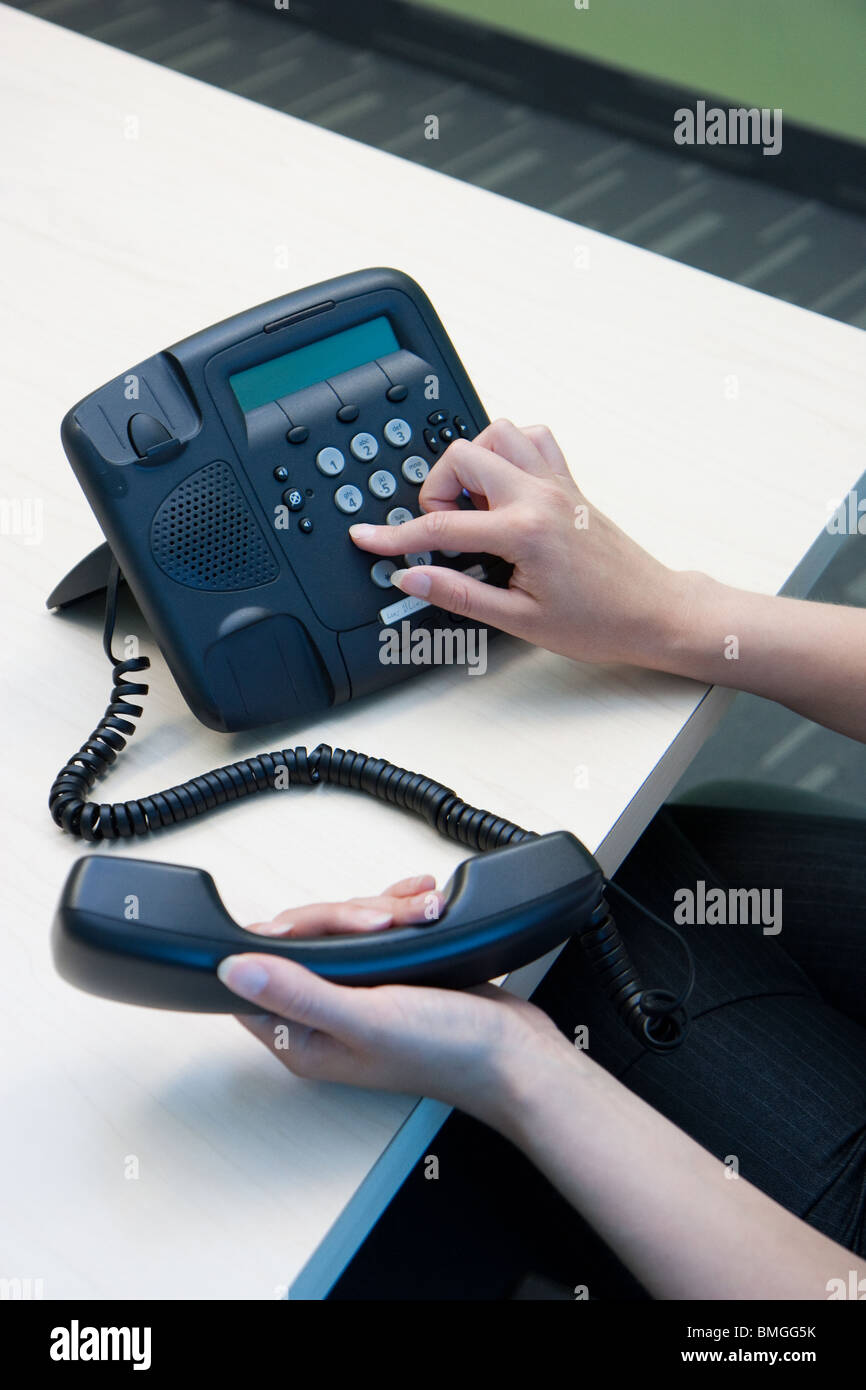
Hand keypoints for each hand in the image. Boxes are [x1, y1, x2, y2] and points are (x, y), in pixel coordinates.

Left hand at [219, 875, 573, 1126]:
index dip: (282, 938)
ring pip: (345, 926)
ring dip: (383, 910)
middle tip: (384, 926)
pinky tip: (424, 907)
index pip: (259, 975)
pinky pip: (378, 927)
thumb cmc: (448, 1053)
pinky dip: (401, 910)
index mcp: (303, 1038)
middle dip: (348, 918)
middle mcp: (324, 1017)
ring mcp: (358, 994)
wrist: (516, 1055)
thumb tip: (233, 968)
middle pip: (305, 938)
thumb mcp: (366, 1019)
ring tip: (419, 917)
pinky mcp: (390, 976)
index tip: (321, 927)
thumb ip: (297, 993)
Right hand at [349, 419, 694, 667]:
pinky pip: (534, 439)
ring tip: (471, 504)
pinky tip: (503, 486)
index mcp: (523, 531)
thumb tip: (412, 576)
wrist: (654, 613)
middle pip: (461, 455)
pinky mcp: (570, 484)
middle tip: (441, 528)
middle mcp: (540, 496)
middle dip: (435, 488)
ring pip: (499, 431)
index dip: (395, 535)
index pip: (440, 524)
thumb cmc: (599, 621)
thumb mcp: (518, 620)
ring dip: (472, 460)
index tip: (367, 537)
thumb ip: (459, 592)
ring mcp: (557, 484)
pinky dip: (509, 449)